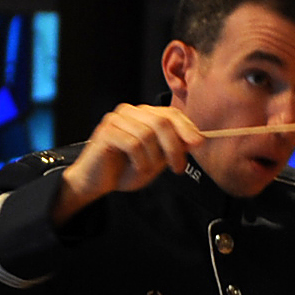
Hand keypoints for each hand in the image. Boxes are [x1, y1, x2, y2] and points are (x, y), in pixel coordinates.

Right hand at [54, 104, 200, 223]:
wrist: (96, 183)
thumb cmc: (125, 170)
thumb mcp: (156, 160)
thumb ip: (173, 148)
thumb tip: (196, 140)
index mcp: (143, 115)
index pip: (170, 113)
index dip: (187, 127)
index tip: (198, 144)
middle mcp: (130, 112)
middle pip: (162, 121)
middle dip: (174, 147)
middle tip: (178, 168)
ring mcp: (117, 119)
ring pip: (148, 134)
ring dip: (153, 158)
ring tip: (147, 171)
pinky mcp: (106, 131)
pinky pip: (132, 144)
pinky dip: (139, 161)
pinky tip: (135, 169)